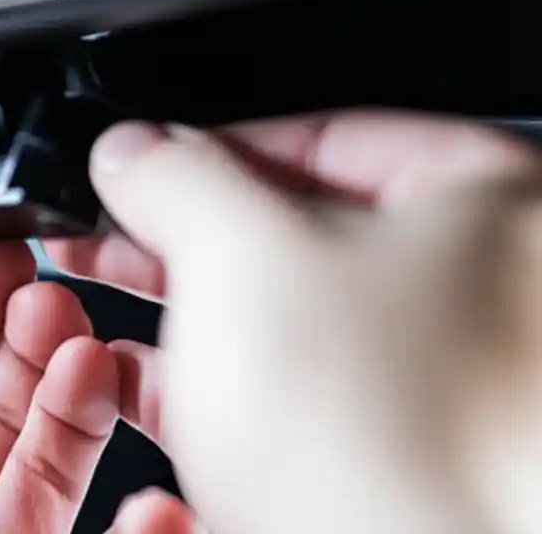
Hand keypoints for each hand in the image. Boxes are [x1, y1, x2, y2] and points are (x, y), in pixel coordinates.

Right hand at [48, 110, 541, 533]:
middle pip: (303, 232)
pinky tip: (163, 405)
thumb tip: (134, 150)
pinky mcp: (403, 463)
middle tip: (112, 249)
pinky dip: (226, 396)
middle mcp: (485, 289)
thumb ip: (180, 178)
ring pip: (294, 327)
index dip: (204, 149)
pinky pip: (299, 406)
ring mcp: (447, 386)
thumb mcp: (247, 260)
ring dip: (193, 325)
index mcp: (483, 202)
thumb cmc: (399, 442)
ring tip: (116, 332)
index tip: (134, 174)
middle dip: (185, 245)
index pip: (320, 135)